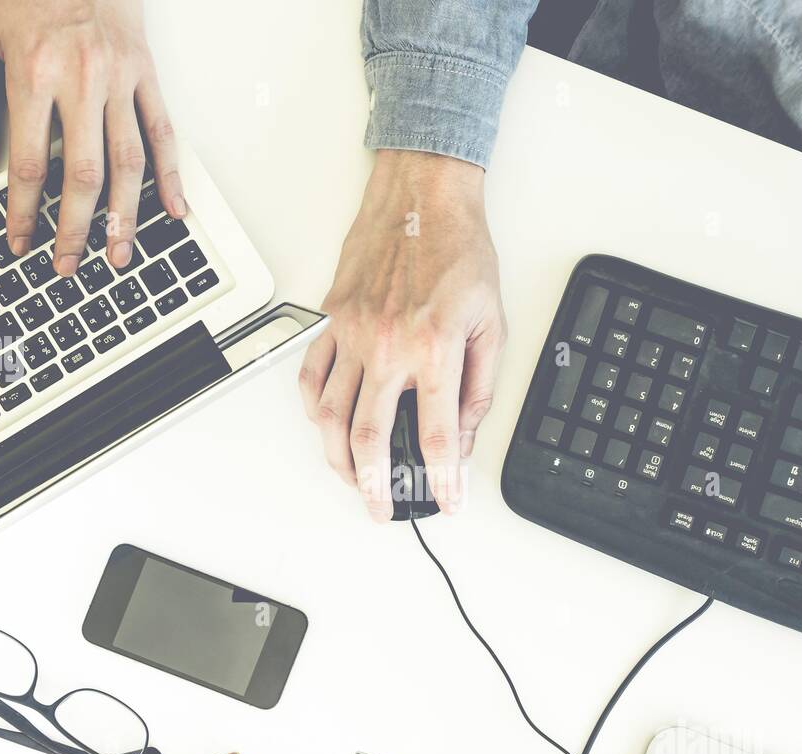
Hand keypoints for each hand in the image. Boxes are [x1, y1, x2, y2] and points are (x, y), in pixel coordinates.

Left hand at [0, 0, 186, 276]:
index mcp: (37, 73)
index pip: (32, 163)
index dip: (25, 211)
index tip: (20, 239)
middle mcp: (84, 81)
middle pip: (84, 175)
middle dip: (76, 228)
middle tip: (68, 262)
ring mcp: (121, 81)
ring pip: (128, 164)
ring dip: (125, 217)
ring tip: (120, 253)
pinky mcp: (146, 77)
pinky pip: (163, 134)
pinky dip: (169, 178)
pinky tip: (171, 210)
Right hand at [299, 150, 506, 521]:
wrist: (423, 196)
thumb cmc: (459, 251)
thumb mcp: (491, 323)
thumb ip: (478, 387)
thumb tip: (465, 434)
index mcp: (434, 349)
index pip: (438, 434)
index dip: (442, 479)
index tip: (446, 502)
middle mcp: (388, 346)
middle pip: (369, 438)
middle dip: (374, 486)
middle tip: (381, 509)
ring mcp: (353, 333)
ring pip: (329, 414)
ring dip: (337, 457)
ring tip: (352, 478)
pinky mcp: (332, 318)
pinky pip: (310, 373)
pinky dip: (311, 407)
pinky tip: (322, 424)